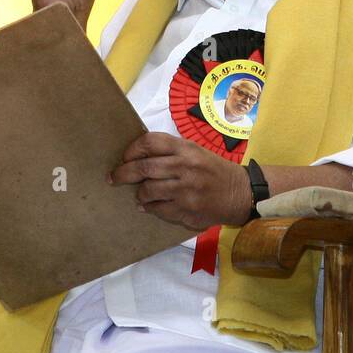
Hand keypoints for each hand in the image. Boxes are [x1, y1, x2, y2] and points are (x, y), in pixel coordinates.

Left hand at [109, 132, 252, 229]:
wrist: (239, 193)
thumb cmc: (213, 170)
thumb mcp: (196, 152)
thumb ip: (170, 152)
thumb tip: (136, 158)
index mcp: (186, 149)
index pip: (150, 142)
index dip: (132, 150)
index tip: (124, 158)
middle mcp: (185, 166)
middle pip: (143, 168)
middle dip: (123, 173)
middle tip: (113, 178)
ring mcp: (185, 190)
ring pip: (147, 191)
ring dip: (139, 194)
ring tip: (141, 195)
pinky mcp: (186, 210)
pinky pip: (157, 209)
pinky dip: (149, 208)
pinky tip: (150, 206)